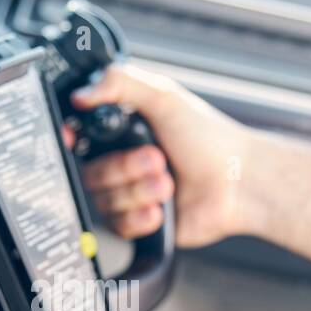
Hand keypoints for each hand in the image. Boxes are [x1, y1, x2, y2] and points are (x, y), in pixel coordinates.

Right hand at [71, 64, 253, 247]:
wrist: (238, 184)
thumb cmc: (211, 140)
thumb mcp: (165, 97)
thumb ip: (120, 83)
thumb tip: (81, 93)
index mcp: (123, 132)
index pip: (79, 140)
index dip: (72, 143)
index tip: (76, 142)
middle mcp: (123, 164)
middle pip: (90, 175)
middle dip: (125, 169)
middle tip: (158, 159)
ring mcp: (130, 195)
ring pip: (104, 202)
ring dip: (139, 192)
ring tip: (169, 184)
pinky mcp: (139, 224)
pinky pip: (119, 227)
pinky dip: (141, 217)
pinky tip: (163, 209)